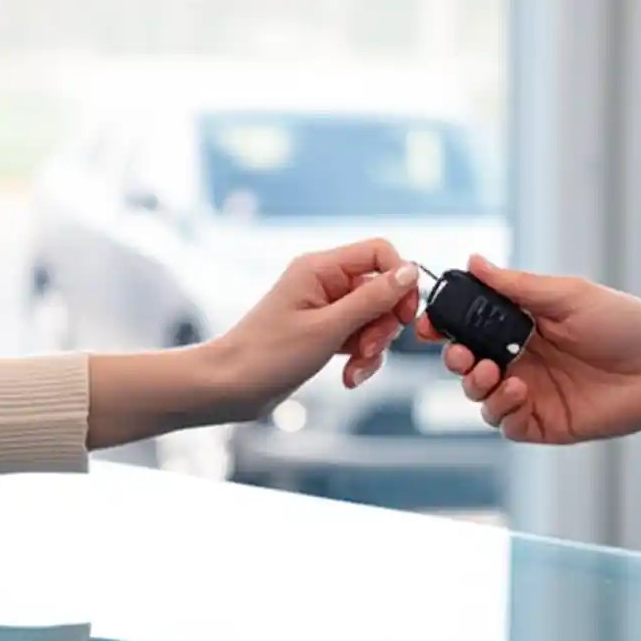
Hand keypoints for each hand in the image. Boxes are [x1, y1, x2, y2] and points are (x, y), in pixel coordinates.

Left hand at [85, 239, 417, 448]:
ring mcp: (324, 307)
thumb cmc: (267, 355)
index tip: (401, 315)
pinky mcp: (323, 331)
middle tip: (368, 349)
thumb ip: (373, 299)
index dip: (399, 280)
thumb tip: (410, 271)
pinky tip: (348, 376)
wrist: (230, 388)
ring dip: (372, 348)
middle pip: (381, 290)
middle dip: (383, 325)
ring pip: (373, 318)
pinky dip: (360, 357)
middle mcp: (324, 282)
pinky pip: (358, 337)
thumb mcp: (329, 328)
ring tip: (354, 369)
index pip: (379, 251)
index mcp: (320, 267)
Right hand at [416, 255, 640, 443]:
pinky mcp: (544, 423)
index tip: (428, 325)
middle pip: (467, 364)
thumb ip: (517, 285)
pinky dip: (502, 411)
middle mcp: (522, 360)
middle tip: (462, 355)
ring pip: (480, 397)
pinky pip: (505, 424)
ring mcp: (531, 394)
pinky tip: (520, 393)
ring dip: (476, 386)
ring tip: (496, 374)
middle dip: (455, 360)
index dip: (444, 326)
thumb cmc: (626, 323)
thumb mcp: (568, 295)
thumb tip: (473, 261)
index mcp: (523, 326)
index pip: (471, 326)